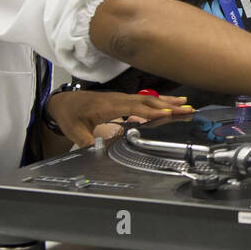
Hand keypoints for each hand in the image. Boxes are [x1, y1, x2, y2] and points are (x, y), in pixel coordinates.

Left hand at [45, 90, 193, 148]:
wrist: (63, 101)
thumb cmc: (69, 115)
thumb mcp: (74, 131)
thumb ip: (86, 141)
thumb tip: (98, 151)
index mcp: (108, 106)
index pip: (135, 108)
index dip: (152, 112)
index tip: (169, 114)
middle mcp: (119, 99)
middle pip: (148, 102)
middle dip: (168, 106)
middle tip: (187, 110)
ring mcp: (123, 98)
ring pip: (149, 99)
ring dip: (168, 102)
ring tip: (186, 105)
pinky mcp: (124, 99)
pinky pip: (146, 99)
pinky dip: (161, 100)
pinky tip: (171, 101)